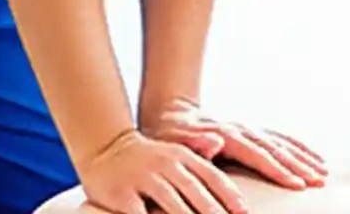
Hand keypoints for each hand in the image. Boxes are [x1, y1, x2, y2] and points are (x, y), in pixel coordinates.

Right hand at [79, 129, 247, 213]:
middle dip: (214, 212)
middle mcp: (165, 164)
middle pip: (195, 192)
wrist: (105, 148)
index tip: (244, 212)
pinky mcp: (122, 193)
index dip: (229, 195)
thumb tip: (220, 142)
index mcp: (182, 156)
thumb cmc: (149, 159)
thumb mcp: (176, 153)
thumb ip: (200, 156)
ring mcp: (143, 177)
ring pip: (171, 204)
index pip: (211, 176)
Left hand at [140, 98, 327, 189]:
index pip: (259, 156)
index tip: (297, 184)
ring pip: (282, 144)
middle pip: (276, 150)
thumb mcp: (177, 140)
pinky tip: (313, 157)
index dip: (279, 170)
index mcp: (227, 135)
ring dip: (304, 158)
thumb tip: (216, 142)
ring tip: (323, 172)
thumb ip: (197, 143)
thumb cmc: (172, 135)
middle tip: (318, 181)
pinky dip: (299, 148)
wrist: (172, 113)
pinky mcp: (252, 131)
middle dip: (299, 166)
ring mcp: (249, 129)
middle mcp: (242, 130)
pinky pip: (281, 139)